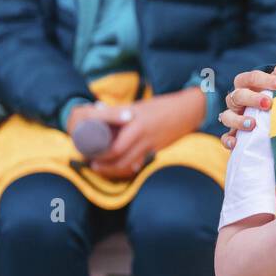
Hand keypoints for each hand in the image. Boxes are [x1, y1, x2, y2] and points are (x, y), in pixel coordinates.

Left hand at [71, 89, 205, 178]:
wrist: (187, 111)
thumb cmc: (160, 107)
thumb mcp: (138, 106)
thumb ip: (120, 112)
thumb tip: (97, 111)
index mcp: (135, 122)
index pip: (114, 144)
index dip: (100, 152)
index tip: (89, 153)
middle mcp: (142, 134)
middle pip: (119, 156)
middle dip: (104, 164)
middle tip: (93, 164)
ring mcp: (151, 144)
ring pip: (129, 163)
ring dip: (114, 169)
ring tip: (102, 169)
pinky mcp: (157, 149)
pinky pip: (140, 162)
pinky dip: (129, 167)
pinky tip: (122, 168)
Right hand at [218, 62, 275, 149]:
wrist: (271, 120)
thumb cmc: (275, 96)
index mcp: (247, 85)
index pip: (251, 78)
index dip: (266, 80)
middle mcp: (237, 100)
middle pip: (238, 95)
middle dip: (252, 99)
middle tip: (268, 103)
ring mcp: (233, 117)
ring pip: (227, 116)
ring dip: (238, 120)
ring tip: (252, 124)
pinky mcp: (233, 134)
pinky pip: (225, 137)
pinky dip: (228, 140)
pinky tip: (236, 143)